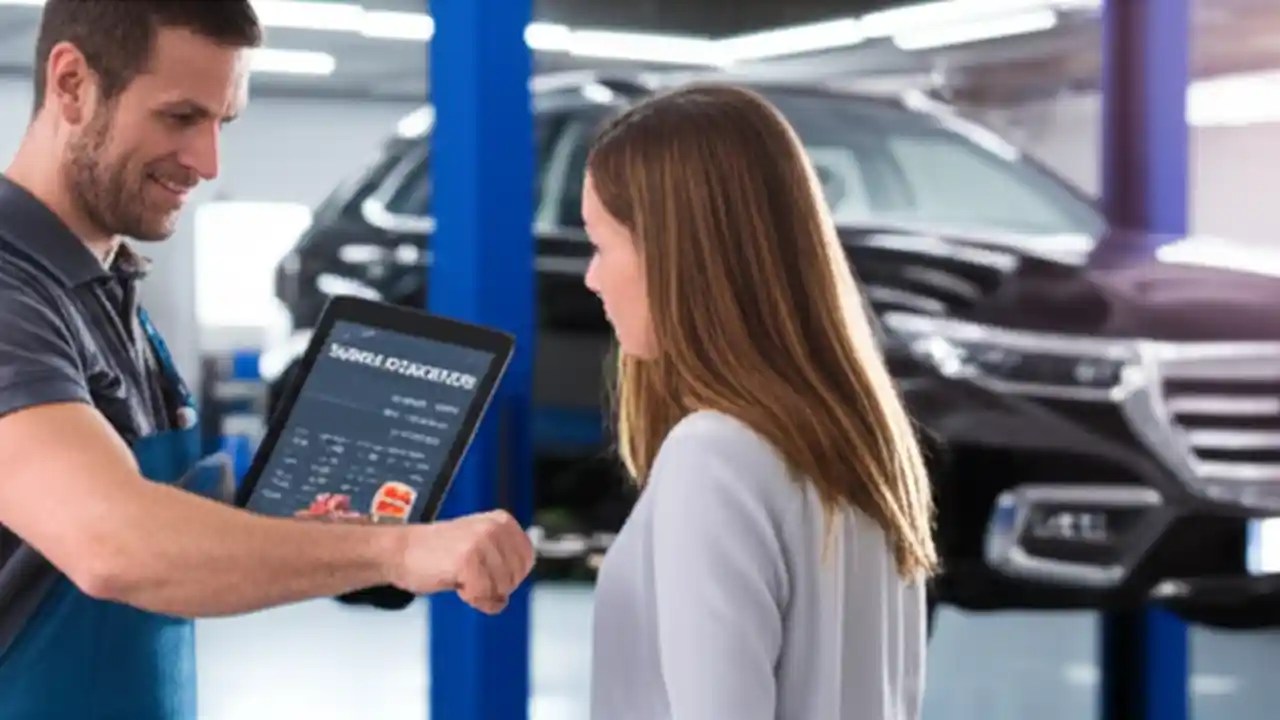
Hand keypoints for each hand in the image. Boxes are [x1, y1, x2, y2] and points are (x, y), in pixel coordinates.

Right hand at [394, 510, 534, 613]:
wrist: (399, 550)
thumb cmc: (435, 552)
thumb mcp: (478, 543)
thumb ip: (503, 558)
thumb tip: (515, 587)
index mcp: (501, 521)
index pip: (527, 560)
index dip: (510, 577)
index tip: (488, 574)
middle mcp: (494, 528)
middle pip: (515, 578)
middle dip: (494, 588)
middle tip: (470, 578)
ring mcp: (482, 543)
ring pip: (500, 589)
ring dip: (481, 595)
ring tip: (461, 578)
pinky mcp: (468, 560)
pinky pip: (482, 596)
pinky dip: (471, 599)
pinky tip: (457, 586)